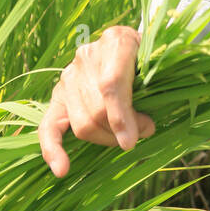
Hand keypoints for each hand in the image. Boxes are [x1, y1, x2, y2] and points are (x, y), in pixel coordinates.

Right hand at [39, 25, 155, 177]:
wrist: (132, 46)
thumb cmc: (152, 55)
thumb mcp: (160, 61)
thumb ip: (158, 85)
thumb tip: (146, 127)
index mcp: (116, 41)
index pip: (111, 84)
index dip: (122, 115)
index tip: (136, 137)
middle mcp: (88, 55)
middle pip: (96, 108)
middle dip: (121, 129)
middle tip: (144, 131)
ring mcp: (69, 75)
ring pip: (82, 122)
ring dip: (106, 139)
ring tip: (127, 137)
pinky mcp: (58, 95)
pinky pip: (49, 126)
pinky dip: (53, 149)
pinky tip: (62, 169)